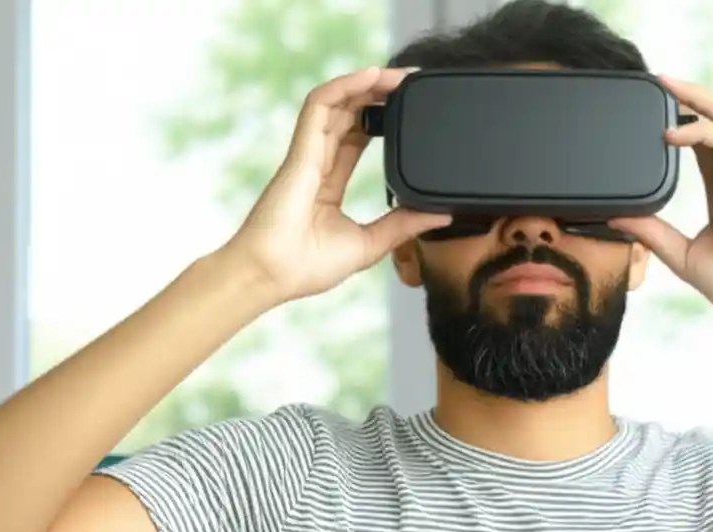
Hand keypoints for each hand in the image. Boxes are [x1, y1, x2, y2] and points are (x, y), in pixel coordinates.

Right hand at [218, 67, 451, 303]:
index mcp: (329, 182)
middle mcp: (317, 162)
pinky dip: (344, 87)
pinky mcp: (300, 152)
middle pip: (349, 113)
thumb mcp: (370, 244)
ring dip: (366, 83)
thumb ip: (403, 226)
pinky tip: (370, 75)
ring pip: (336, 103)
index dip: (380, 117)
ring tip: (398, 74)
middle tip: (411, 81)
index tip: (408, 106)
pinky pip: (320, 106)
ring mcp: (307, 154)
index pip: (357, 136)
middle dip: (378, 92)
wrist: (271, 275)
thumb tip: (441, 215)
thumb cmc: (306, 266)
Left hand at [609, 76, 712, 329]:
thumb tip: (615, 218)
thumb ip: (653, 235)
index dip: (681, 116)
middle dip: (690, 94)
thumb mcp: (684, 258)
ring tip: (664, 87)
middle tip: (655, 81)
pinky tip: (670, 133)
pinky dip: (699, 131)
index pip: (702, 139)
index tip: (650, 106)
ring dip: (697, 98)